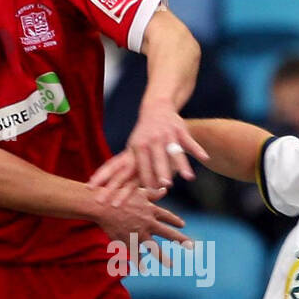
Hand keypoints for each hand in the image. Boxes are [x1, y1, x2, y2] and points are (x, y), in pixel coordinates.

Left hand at [92, 100, 208, 202]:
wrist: (157, 107)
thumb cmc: (142, 136)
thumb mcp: (132, 150)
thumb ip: (122, 170)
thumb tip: (93, 185)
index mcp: (138, 148)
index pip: (138, 167)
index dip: (140, 179)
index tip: (146, 190)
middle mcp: (152, 142)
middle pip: (157, 160)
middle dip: (160, 171)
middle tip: (163, 185)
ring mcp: (167, 136)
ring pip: (175, 152)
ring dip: (180, 164)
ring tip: (187, 177)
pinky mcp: (180, 130)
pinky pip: (189, 142)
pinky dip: (197, 150)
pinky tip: (205, 158)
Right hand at [93, 184, 189, 259]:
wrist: (103, 206)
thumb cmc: (119, 195)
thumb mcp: (138, 191)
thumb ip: (153, 193)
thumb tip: (165, 189)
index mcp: (151, 210)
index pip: (168, 217)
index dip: (176, 221)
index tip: (182, 225)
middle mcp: (148, 223)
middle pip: (168, 234)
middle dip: (181, 240)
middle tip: (191, 246)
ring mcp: (139, 234)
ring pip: (154, 248)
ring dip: (163, 257)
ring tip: (171, 265)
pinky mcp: (128, 241)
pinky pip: (135, 253)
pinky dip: (139, 262)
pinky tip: (143, 270)